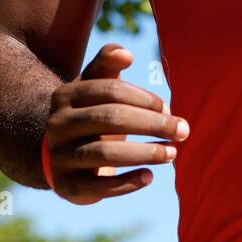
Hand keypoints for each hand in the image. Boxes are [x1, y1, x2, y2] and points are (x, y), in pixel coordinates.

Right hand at [44, 43, 189, 203]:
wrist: (58, 156)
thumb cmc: (89, 114)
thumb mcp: (94, 87)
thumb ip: (108, 64)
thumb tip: (126, 54)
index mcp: (66, 95)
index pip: (111, 91)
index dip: (144, 99)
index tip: (168, 108)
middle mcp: (58, 125)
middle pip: (110, 119)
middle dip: (152, 124)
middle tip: (183, 131)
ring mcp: (59, 157)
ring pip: (105, 153)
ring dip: (144, 153)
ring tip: (172, 154)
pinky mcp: (68, 186)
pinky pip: (99, 187)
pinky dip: (127, 183)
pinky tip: (149, 177)